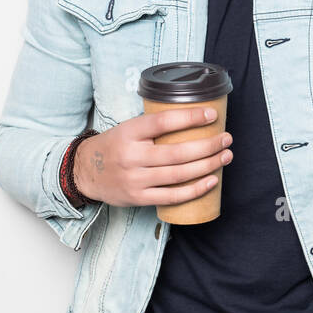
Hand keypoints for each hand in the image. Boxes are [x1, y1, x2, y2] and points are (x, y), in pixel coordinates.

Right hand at [73, 107, 233, 207]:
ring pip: (178, 175)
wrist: (86, 171)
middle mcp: (132, 156)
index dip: (190, 117)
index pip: (163, 122)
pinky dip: (195, 190)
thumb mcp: (128, 128)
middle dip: (208, 146)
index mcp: (129, 132)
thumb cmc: (115, 146)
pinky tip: (211, 181)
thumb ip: (154, 126)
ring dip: (208, 166)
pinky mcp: (138, 198)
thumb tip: (195, 118)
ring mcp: (135, 179)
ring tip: (225, 156)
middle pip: (177, 152)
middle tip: (226, 139)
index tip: (211, 115)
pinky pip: (172, 196)